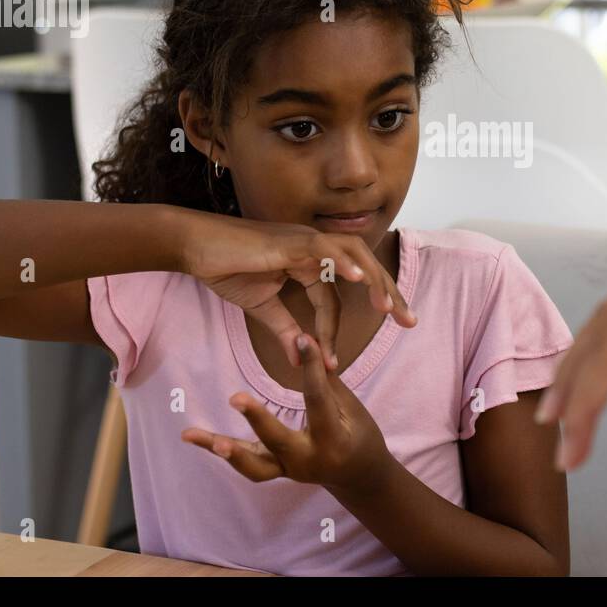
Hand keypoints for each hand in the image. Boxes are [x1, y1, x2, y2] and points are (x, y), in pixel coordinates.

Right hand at [176, 210, 414, 366]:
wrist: (196, 248)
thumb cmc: (227, 269)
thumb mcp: (263, 308)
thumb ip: (287, 331)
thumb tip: (304, 362)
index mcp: (309, 265)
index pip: (337, 298)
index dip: (337, 332)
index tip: (337, 365)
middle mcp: (315, 249)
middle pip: (363, 269)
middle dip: (388, 294)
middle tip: (409, 321)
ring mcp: (305, 241)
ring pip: (354, 255)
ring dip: (375, 280)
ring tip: (389, 307)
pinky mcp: (291, 240)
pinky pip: (325, 249)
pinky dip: (344, 262)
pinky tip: (360, 279)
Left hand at [181, 338, 392, 497]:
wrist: (358, 477)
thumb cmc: (359, 435)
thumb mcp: (352, 409)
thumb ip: (327, 383)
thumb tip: (308, 345)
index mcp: (333, 441)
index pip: (317, 400)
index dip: (310, 367)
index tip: (302, 338)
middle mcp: (308, 461)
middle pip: (278, 440)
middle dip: (256, 420)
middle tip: (235, 398)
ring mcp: (289, 471)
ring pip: (253, 465)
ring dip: (224, 449)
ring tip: (192, 434)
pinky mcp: (275, 471)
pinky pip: (245, 462)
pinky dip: (216, 447)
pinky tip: (190, 434)